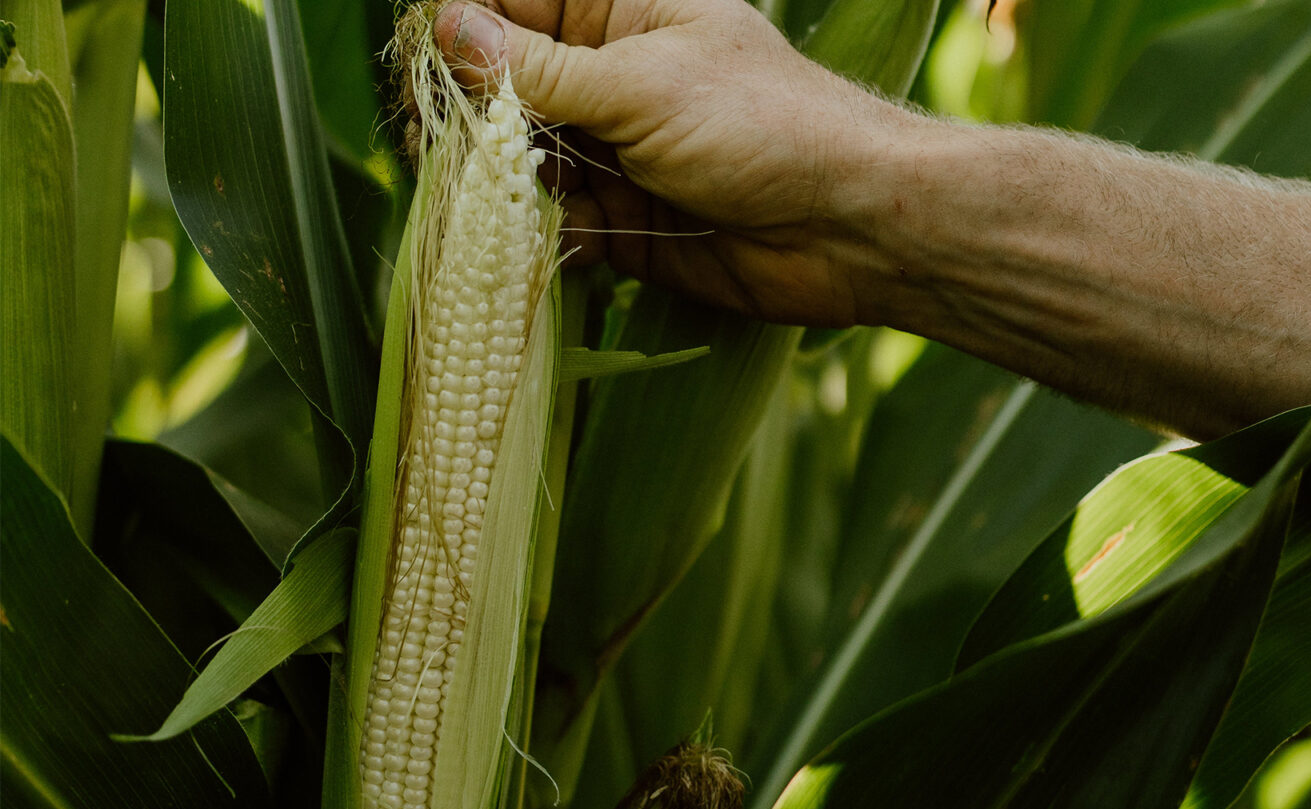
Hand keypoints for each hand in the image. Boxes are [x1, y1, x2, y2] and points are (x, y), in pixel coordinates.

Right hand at [433, 0, 905, 326]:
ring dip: (492, 181)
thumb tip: (449, 28)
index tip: (420, 66)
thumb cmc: (762, 127)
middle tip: (433, 145)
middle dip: (464, 113)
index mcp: (622, 15)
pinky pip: (559, 227)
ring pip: (523, 161)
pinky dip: (537, 237)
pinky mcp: (629, 227)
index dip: (458, 26)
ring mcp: (618, 155)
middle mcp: (612, 81)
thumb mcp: (642, 83)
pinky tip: (521, 245)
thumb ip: (541, 68)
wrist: (851, 229)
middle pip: (504, 87)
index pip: (511, 3)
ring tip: (472, 198)